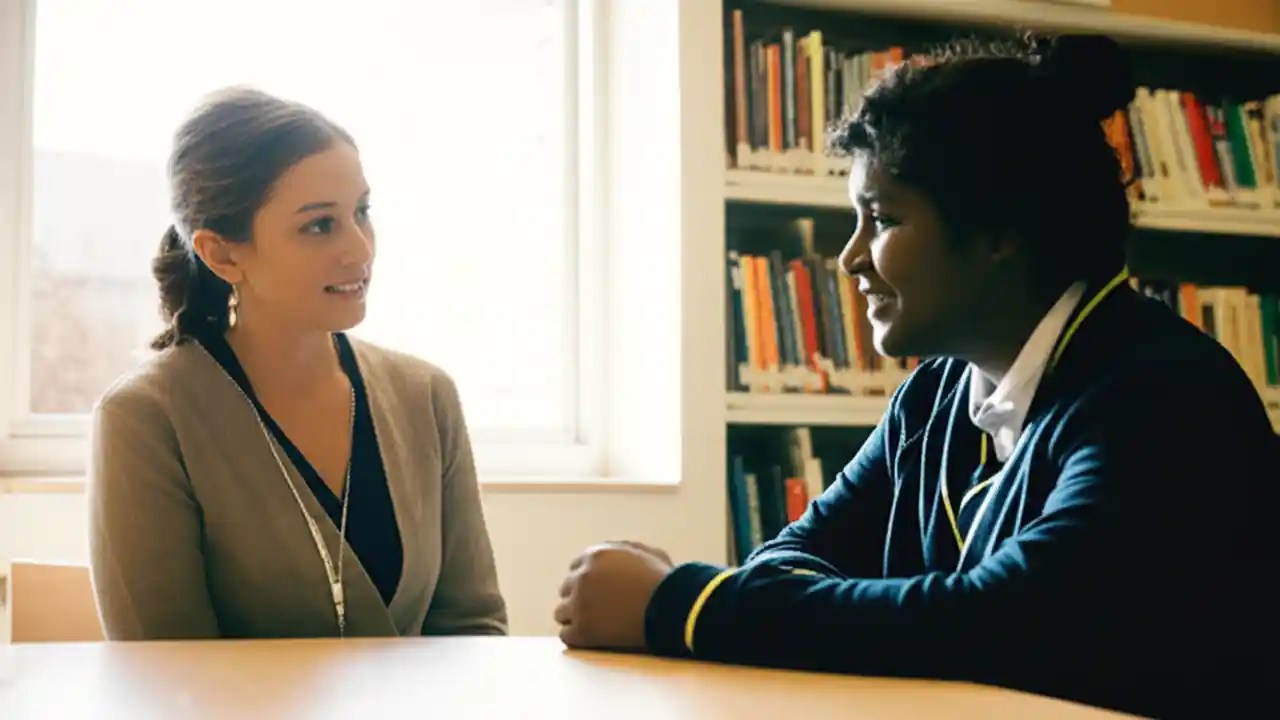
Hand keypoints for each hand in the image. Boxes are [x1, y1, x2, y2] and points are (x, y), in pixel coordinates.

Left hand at [554, 541, 673, 650]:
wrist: (673, 610)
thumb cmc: (666, 582)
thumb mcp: (648, 554)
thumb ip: (624, 550)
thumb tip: (613, 553)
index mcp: (596, 555)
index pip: (576, 567)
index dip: (588, 580)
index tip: (597, 591)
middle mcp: (582, 576)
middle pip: (566, 589)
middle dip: (579, 598)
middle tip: (596, 610)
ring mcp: (580, 604)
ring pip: (561, 612)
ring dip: (575, 618)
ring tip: (594, 626)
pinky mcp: (582, 630)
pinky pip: (566, 635)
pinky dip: (577, 638)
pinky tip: (592, 639)